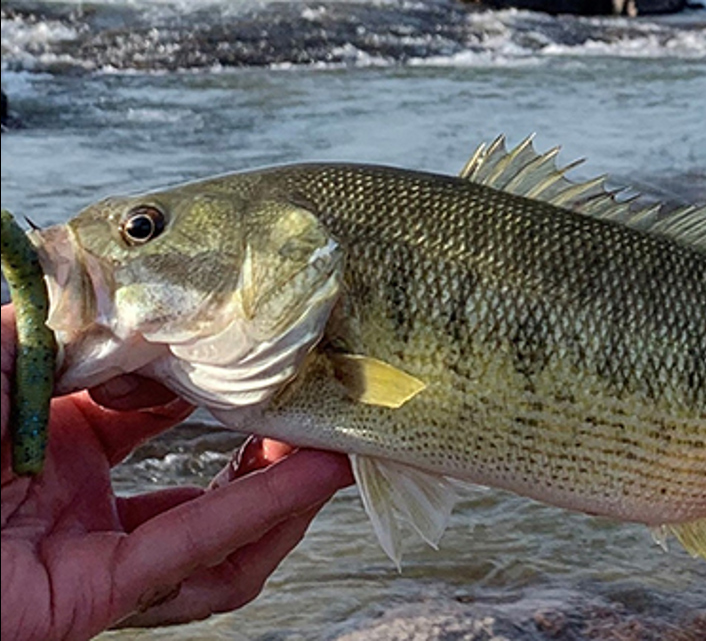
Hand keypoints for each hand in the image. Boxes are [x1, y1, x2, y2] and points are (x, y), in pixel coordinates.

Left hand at [1, 305, 354, 640]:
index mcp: (54, 436)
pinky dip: (255, 514)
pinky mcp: (95, 594)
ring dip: (278, 488)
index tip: (267, 347)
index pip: (160, 407)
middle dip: (269, 442)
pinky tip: (309, 477)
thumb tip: (115, 278)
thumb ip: (42, 322)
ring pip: (215, 530)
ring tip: (331, 445)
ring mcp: (92, 545)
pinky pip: (189, 553)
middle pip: (203, 472)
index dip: (217, 379)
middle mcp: (82, 492)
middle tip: (326, 404)